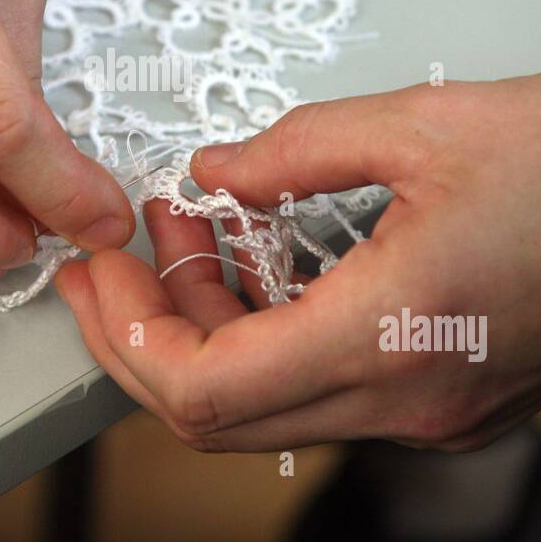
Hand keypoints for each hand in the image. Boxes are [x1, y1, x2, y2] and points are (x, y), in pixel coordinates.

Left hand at [56, 70, 540, 451]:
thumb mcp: (419, 124)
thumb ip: (293, 150)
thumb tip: (218, 173)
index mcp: (392, 334)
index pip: (205, 393)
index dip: (128, 339)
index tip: (97, 278)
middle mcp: (405, 398)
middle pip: (218, 417)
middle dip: (146, 336)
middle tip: (116, 260)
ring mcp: (427, 410)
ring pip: (267, 405)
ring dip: (207, 329)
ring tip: (190, 233)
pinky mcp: (443, 399)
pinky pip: (320, 391)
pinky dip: (267, 336)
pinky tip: (256, 262)